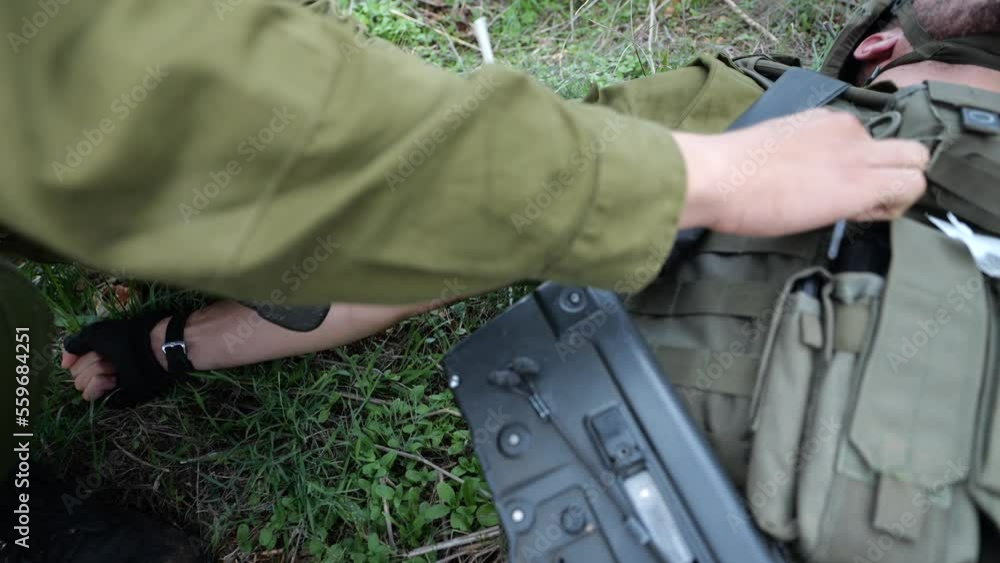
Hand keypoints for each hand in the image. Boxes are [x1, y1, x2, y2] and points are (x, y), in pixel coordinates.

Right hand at [62, 314, 175, 405]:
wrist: (150, 351)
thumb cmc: (125, 339)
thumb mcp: (94, 333)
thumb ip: (73, 344)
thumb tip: (64, 364)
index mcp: (95, 355)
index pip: (71, 361)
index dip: (79, 355)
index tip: (96, 350)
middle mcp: (98, 369)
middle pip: (74, 372)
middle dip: (90, 363)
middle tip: (110, 358)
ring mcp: (104, 383)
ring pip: (79, 383)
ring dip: (95, 372)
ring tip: (114, 368)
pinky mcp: (112, 396)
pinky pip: (88, 395)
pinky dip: (98, 385)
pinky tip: (113, 380)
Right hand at [676, 108, 929, 235]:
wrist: (718, 176)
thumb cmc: (728, 172)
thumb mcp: (773, 150)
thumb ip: (802, 156)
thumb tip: (806, 178)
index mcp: (823, 121)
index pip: (866, 142)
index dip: (859, 169)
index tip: (831, 189)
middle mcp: (849, 130)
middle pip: (906, 149)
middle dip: (894, 176)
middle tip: (862, 202)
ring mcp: (858, 154)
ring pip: (916, 166)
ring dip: (896, 192)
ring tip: (858, 212)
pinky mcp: (862, 183)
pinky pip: (909, 188)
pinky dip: (894, 207)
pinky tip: (857, 216)